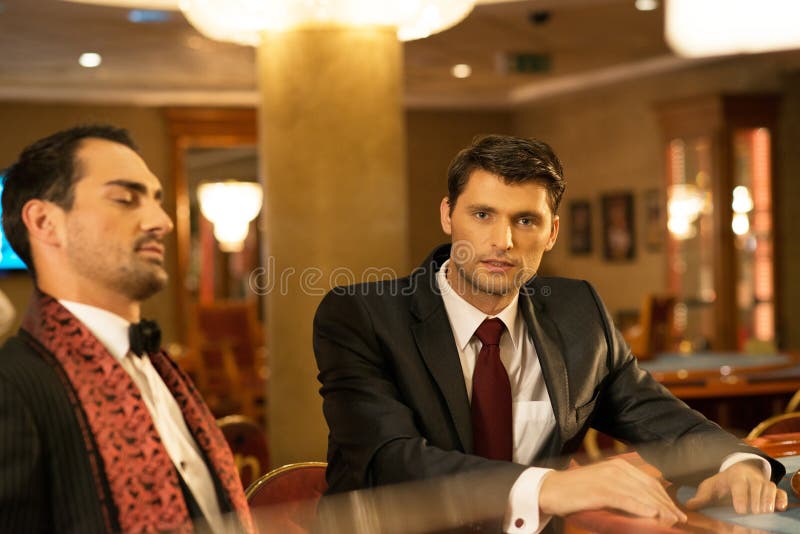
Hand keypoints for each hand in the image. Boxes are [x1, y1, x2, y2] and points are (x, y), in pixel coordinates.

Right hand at [539, 458, 686, 525]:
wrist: (550, 489)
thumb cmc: (577, 492)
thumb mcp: (604, 488)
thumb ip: (623, 492)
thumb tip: (646, 507)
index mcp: (619, 466)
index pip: (650, 482)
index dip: (666, 498)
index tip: (677, 513)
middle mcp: (616, 468)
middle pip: (649, 488)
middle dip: (667, 505)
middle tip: (680, 520)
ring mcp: (608, 478)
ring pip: (641, 494)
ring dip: (659, 509)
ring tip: (671, 521)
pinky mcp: (600, 489)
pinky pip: (626, 500)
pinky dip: (641, 508)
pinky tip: (653, 516)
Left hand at [685, 460, 787, 513]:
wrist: (739, 471)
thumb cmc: (722, 483)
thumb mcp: (710, 487)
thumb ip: (701, 497)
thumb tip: (689, 506)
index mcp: (734, 476)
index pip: (738, 484)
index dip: (740, 496)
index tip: (740, 510)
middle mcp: (750, 477)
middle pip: (756, 487)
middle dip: (756, 500)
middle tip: (754, 513)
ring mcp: (763, 482)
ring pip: (769, 488)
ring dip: (768, 500)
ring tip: (765, 512)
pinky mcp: (772, 489)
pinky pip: (779, 492)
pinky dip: (781, 499)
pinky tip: (780, 508)